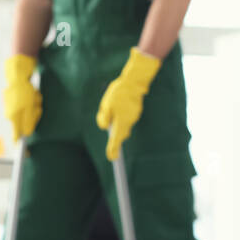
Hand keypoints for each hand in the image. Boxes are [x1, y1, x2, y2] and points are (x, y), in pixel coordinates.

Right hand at [3, 54, 41, 140]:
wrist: (18, 73)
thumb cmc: (23, 90)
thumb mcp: (28, 107)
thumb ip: (28, 122)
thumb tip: (26, 134)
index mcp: (13, 117)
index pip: (15, 135)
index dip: (20, 143)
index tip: (24, 152)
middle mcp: (11, 113)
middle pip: (26, 122)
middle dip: (34, 115)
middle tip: (36, 106)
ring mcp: (14, 106)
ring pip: (30, 112)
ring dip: (35, 105)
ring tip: (34, 96)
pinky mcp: (18, 99)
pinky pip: (29, 104)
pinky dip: (33, 100)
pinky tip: (33, 92)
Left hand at [96, 47, 160, 161]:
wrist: (135, 81)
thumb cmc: (119, 93)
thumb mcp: (106, 105)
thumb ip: (104, 118)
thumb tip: (105, 127)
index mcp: (121, 122)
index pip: (116, 140)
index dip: (113, 149)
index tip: (112, 158)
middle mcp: (129, 122)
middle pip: (120, 133)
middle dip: (114, 131)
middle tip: (108, 117)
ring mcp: (134, 117)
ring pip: (123, 124)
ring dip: (117, 120)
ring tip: (113, 104)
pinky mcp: (136, 111)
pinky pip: (126, 117)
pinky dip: (122, 115)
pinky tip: (120, 103)